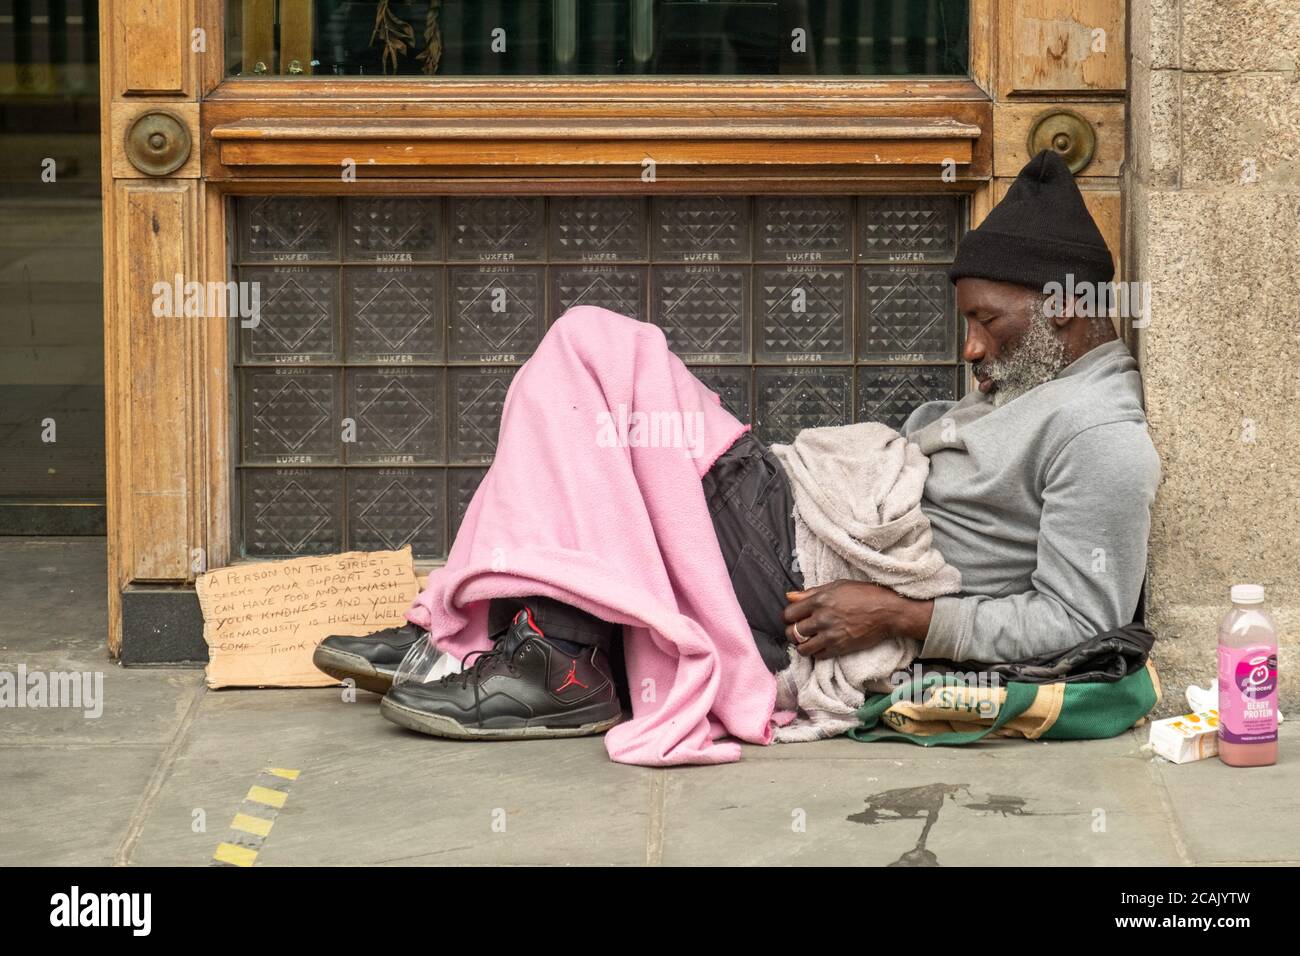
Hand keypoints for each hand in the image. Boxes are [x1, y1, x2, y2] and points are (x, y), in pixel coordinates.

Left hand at [782, 580, 932, 659]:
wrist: (888, 612)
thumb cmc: (865, 595)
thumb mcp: (838, 586)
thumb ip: (811, 592)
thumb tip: (789, 596)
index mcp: (819, 600)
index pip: (788, 614)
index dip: (788, 617)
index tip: (793, 618)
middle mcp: (822, 618)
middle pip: (792, 632)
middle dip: (792, 632)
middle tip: (798, 631)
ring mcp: (831, 635)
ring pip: (802, 648)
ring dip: (802, 645)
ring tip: (808, 641)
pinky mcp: (840, 648)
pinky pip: (818, 656)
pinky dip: (816, 653)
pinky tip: (820, 646)